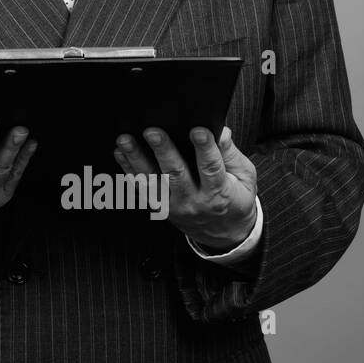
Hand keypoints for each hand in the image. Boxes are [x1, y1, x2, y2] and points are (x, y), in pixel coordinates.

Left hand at [113, 125, 257, 251]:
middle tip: (152, 131)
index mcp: (219, 193)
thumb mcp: (244, 177)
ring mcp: (173, 205)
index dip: (205, 149)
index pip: (211, 169)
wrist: (223, 232)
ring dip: (136, 158)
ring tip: (125, 140)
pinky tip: (119, 152)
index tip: (198, 130)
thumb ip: (231, 154)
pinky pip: (141, 188)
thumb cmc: (235, 198)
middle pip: (176, 174)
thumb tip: (221, 131)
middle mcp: (193, 201)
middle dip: (163, 150)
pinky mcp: (159, 206)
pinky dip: (128, 169)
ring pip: (152, 181)